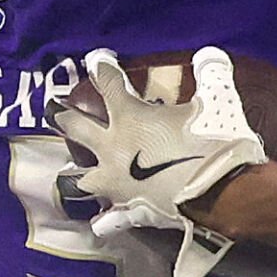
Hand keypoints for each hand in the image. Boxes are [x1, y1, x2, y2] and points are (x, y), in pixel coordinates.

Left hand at [47, 47, 266, 276]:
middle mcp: (113, 149)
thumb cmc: (216, 145)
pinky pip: (109, 220)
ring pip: (81, 179)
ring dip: (74, 173)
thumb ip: (211, 75)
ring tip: (68, 170)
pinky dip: (105, 220)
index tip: (96, 59)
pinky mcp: (129, 212)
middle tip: (51, 108)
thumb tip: (212, 54)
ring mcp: (117, 184)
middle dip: (61, 116)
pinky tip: (100, 222)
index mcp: (130, 117)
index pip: (109, 84)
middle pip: (76, 127)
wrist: (224, 197)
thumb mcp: (219, 102)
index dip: (101, 67)